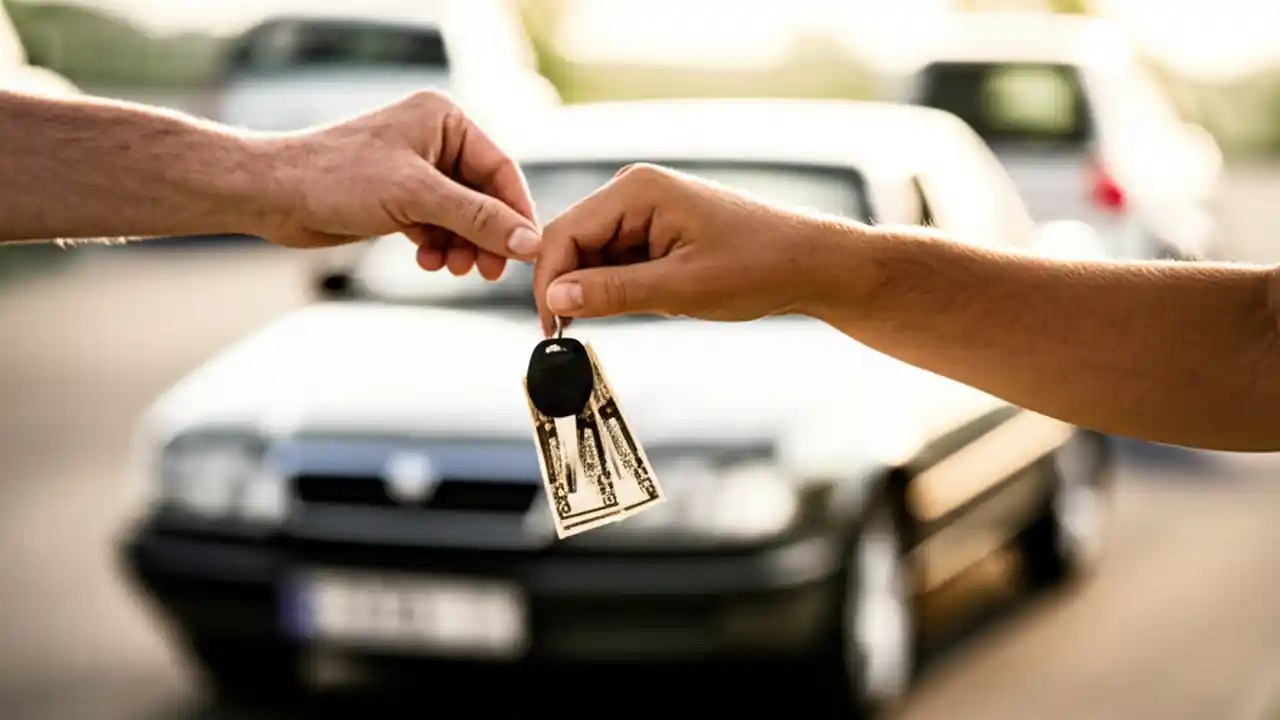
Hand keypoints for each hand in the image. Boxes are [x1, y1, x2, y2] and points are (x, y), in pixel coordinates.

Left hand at [260, 91, 538, 279]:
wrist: (274, 194)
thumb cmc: (336, 177)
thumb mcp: (416, 196)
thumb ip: (476, 218)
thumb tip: (527, 242)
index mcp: (445, 120)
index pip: (501, 169)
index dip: (516, 213)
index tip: (527, 252)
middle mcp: (435, 140)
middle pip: (484, 196)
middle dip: (486, 235)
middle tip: (489, 271)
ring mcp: (417, 170)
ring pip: (461, 216)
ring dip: (462, 245)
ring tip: (453, 268)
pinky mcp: (400, 198)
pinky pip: (437, 225)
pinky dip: (438, 246)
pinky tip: (428, 260)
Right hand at [532, 163, 864, 335]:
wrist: (810, 263)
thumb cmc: (758, 267)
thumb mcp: (680, 289)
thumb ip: (612, 292)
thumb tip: (554, 300)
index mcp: (636, 189)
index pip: (563, 234)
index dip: (548, 283)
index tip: (551, 329)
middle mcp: (634, 190)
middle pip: (572, 242)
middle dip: (569, 288)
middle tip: (574, 337)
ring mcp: (645, 209)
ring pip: (592, 255)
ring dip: (598, 289)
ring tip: (638, 313)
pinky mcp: (657, 229)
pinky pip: (617, 259)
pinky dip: (620, 287)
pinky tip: (651, 302)